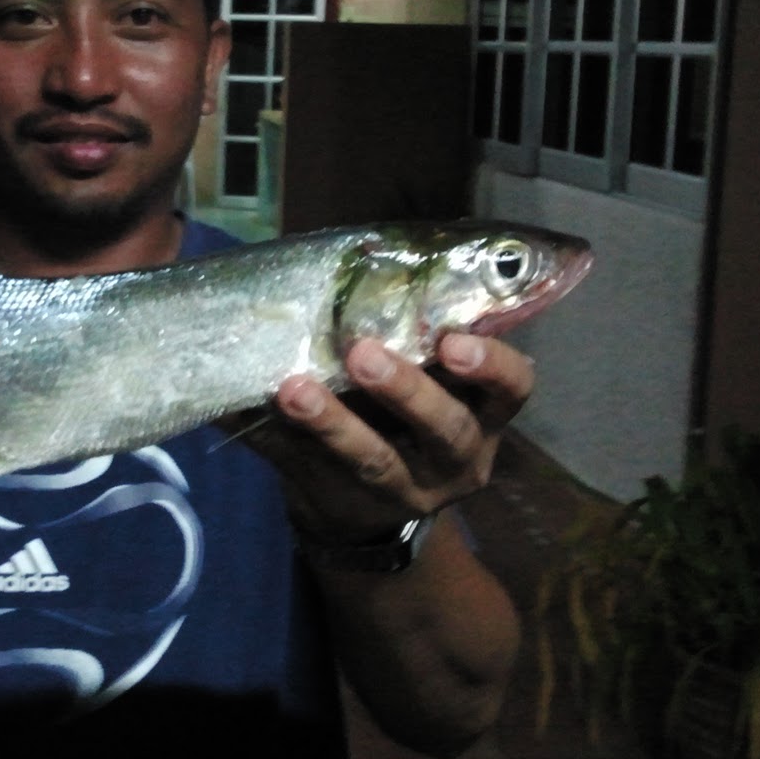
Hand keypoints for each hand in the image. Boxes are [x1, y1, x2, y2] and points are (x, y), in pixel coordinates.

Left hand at [235, 334, 533, 545]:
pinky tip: (247, 407)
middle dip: (407, 390)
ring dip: (333, 423)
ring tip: (294, 390)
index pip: (512, 388)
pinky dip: (279, 438)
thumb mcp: (424, 378)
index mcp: (481, 412)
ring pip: (376, 462)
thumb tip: (363, 248)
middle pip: (446, 428)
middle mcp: (456, 457)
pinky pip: (310, 471)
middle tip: (364, 354)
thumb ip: (410, 332)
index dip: (493, 365)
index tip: (457, 341)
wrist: (365, 511)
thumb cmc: (400, 415)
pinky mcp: (345, 506)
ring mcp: (405, 491)